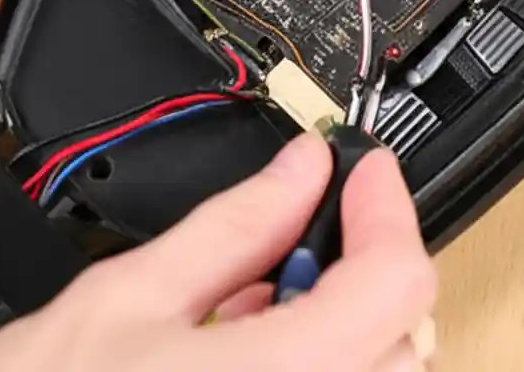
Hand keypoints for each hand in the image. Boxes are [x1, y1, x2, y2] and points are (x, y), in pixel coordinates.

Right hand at [0, 132, 438, 371]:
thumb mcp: (122, 300)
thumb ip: (232, 226)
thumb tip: (296, 170)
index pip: (394, 278)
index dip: (385, 207)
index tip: (362, 172)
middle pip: (402, 329)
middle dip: (359, 264)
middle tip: (306, 226)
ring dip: (340, 324)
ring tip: (255, 303)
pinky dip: (319, 366)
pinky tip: (246, 355)